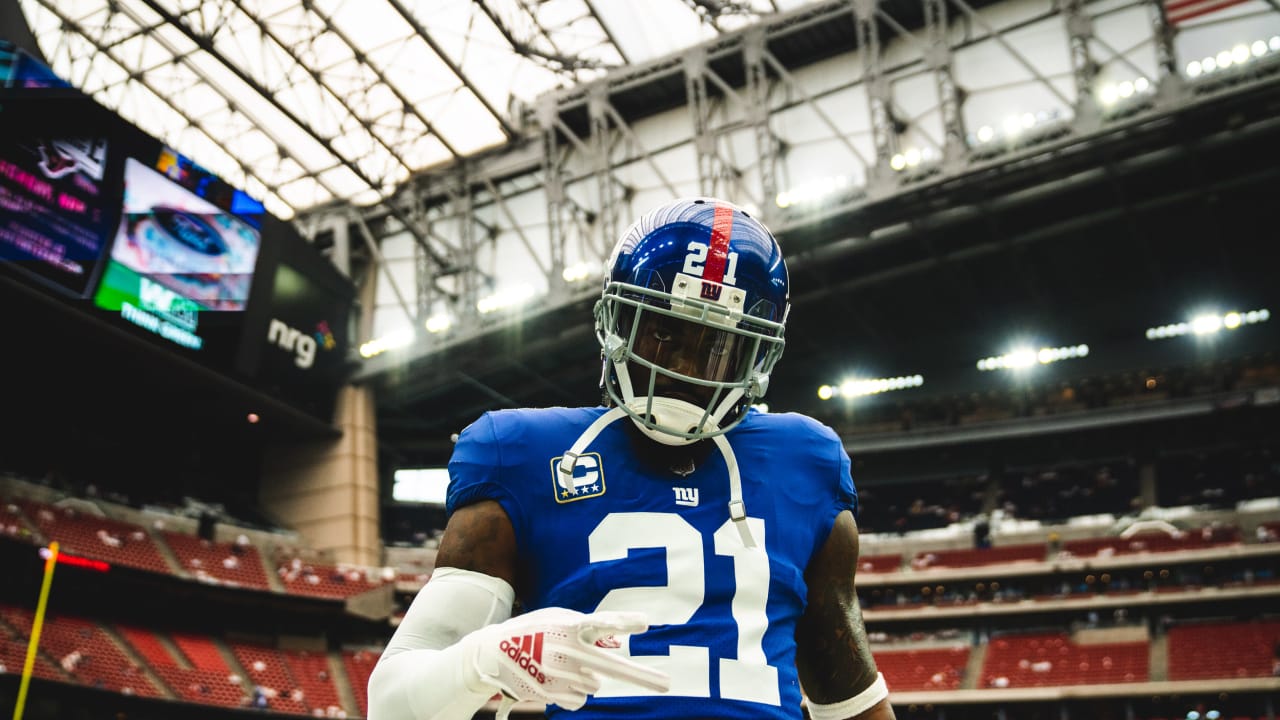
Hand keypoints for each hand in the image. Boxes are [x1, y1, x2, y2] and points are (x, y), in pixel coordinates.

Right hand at [465, 607, 669, 709]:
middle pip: (612, 667)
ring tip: (563, 665)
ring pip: (595, 685)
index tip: (645, 623)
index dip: (623, 622)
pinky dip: (575, 692)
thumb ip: (588, 627)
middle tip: (667, 685)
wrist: (493, 653)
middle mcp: (567, 651)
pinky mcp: (551, 693)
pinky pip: (580, 699)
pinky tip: (556, 679)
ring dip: (588, 677)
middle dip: (642, 677)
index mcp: (569, 625)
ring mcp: (559, 675)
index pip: (601, 622)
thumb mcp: (558, 617)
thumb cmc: (535, 629)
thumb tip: (616, 646)